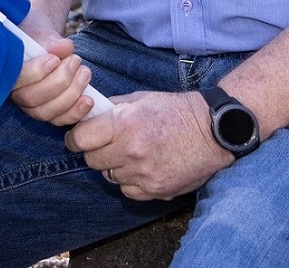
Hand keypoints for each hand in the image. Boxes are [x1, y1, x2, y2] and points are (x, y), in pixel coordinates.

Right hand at [9, 13, 94, 125]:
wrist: (44, 43)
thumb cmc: (38, 37)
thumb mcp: (41, 31)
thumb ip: (50, 40)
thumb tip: (64, 47)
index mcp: (7, 72)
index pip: (16, 79)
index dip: (36, 72)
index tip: (54, 59)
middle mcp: (15, 93)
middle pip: (31, 99)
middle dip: (59, 82)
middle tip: (75, 60)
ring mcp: (31, 107)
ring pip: (47, 112)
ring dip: (70, 94)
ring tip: (85, 72)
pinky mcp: (49, 114)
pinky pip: (60, 120)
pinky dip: (76, 112)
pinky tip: (89, 99)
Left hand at [66, 90, 232, 201]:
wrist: (213, 131)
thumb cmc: (175, 110)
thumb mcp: (140, 99)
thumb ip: (112, 109)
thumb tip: (87, 116)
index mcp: (125, 124)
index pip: (80, 140)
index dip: (75, 138)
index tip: (78, 138)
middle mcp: (131, 152)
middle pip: (91, 161)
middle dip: (94, 151)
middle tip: (106, 143)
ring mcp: (144, 174)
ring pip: (110, 176)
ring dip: (114, 166)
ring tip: (131, 153)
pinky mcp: (156, 190)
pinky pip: (128, 190)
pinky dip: (130, 181)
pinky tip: (143, 166)